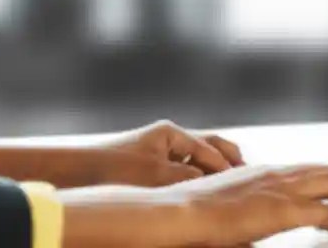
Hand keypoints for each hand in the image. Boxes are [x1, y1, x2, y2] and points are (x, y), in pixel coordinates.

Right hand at [60, 164, 327, 246]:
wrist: (179, 212)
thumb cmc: (192, 214)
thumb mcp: (225, 207)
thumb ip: (246, 215)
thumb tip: (252, 234)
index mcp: (260, 172)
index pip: (303, 169)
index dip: (324, 183)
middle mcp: (274, 174)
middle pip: (325, 170)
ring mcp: (280, 188)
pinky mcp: (282, 209)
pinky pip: (326, 211)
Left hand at [96, 120, 244, 184]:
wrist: (79, 171)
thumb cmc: (114, 168)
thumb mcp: (155, 174)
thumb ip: (188, 176)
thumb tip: (216, 182)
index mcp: (172, 133)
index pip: (211, 149)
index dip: (228, 166)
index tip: (247, 181)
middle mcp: (170, 139)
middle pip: (211, 146)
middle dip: (230, 161)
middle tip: (249, 177)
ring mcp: (162, 152)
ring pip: (199, 159)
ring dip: (214, 171)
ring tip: (231, 186)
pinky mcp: (154, 167)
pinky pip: (185, 170)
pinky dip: (199, 178)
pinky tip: (203, 193)